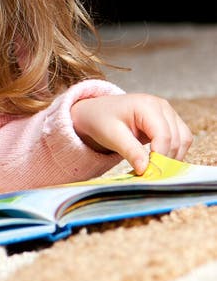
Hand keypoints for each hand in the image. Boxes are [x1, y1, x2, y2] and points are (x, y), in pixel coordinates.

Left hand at [71, 93, 192, 173]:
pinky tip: (158, 161)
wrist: (97, 112)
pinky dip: (173, 153)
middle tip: (151, 175)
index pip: (164, 135)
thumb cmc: (102, 120)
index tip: (149, 173)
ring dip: (173, 157)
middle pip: (177, 139)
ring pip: (183, 140)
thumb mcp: (112, 135)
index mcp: (147, 105)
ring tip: (154, 169)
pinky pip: (181, 140)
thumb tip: (146, 170)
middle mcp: (162, 106)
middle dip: (166, 159)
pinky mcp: (169, 122)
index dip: (160, 156)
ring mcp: (168, 113)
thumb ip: (130, 151)